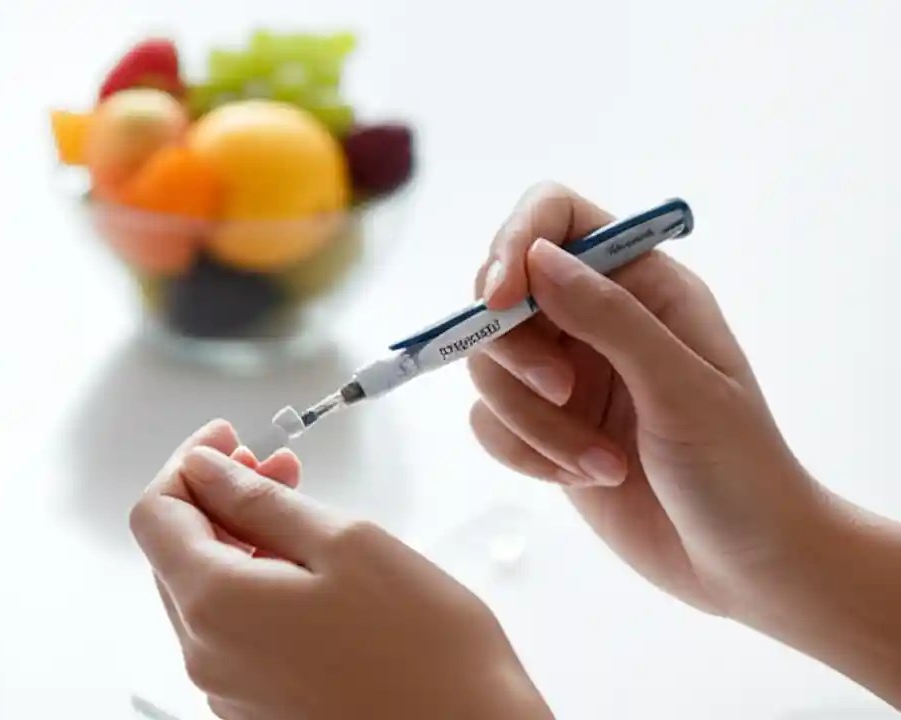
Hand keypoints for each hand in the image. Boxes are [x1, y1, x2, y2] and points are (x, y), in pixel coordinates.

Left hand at [130, 420, 551, 719]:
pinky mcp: (259, 710)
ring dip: (238, 540)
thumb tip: (206, 469)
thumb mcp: (345, 544)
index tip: (226, 438)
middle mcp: (207, 658)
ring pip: (206, 594)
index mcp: (217, 607)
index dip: (187, 463)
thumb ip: (260, 501)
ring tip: (300, 513)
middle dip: (217, 497)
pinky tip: (305, 569)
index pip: (154, 515)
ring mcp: (230, 692)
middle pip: (175, 555)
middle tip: (273, 463)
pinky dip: (254, 586)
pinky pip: (234, 634)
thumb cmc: (425, 653)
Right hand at [468, 182, 819, 616]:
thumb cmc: (738, 468)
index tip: (497, 299)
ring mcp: (566, 375)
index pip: (556, 218)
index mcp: (644, 285)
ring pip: (490, 366)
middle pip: (502, 295)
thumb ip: (608, 316)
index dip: (515, 244)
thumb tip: (535, 256)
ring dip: (533, 422)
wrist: (745, 566)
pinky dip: (525, 453)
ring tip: (598, 463)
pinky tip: (583, 477)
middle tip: (563, 394)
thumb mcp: (681, 386)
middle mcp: (597, 319)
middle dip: (518, 352)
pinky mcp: (543, 429)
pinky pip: (491, 421)